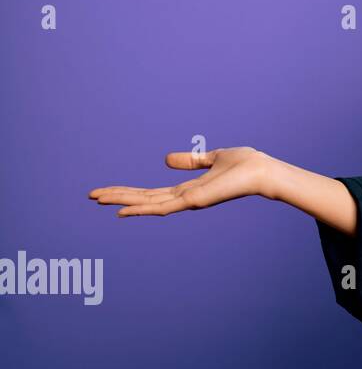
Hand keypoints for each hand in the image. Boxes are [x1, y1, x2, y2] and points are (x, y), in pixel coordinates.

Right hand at [88, 147, 271, 216]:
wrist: (262, 171)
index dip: (130, 192)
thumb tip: (165, 160)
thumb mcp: (212, 158)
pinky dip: (141, 209)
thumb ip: (190, 161)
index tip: (108, 191)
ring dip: (122, 201)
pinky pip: (162, 207)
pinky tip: (122, 210)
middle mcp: (185, 198)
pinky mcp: (194, 201)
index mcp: (189, 188)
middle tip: (92, 196)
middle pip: (144, 199)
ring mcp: (188, 201)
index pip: (152, 192)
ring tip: (98, 199)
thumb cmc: (245, 164)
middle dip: (118, 197)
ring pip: (147, 203)